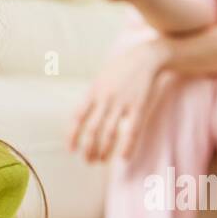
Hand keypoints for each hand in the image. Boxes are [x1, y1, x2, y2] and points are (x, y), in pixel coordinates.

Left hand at [68, 38, 168, 163]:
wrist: (146, 56)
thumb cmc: (122, 68)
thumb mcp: (101, 78)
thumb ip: (93, 96)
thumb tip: (82, 116)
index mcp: (93, 91)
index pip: (77, 117)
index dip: (72, 135)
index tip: (70, 149)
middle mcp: (105, 99)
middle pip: (92, 130)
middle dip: (88, 148)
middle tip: (87, 161)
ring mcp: (122, 103)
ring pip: (109, 133)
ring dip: (103, 150)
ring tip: (100, 161)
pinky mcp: (139, 106)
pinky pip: (132, 131)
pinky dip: (127, 146)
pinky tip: (123, 158)